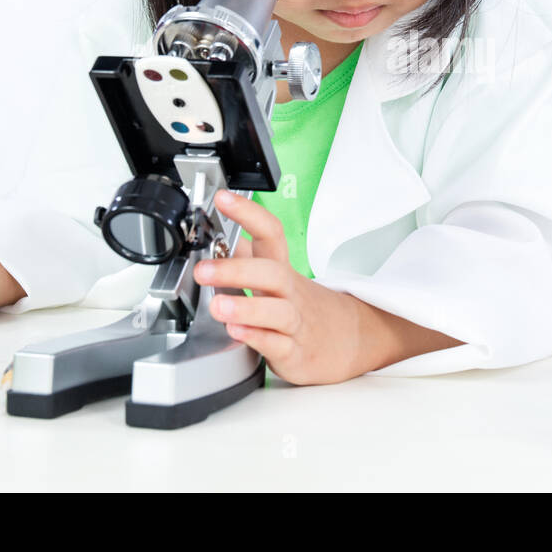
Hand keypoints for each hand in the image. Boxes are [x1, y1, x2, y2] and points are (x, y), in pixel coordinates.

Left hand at [193, 190, 367, 384]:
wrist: (348, 339)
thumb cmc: (301, 306)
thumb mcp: (276, 277)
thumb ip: (246, 258)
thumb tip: (217, 236)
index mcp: (281, 270)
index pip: (270, 233)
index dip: (248, 213)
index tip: (222, 199)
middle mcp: (289, 293)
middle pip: (271, 273)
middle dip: (235, 270)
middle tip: (202, 270)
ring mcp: (294, 322)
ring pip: (277, 311)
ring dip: (246, 307)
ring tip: (219, 307)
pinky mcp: (295, 352)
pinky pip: (278, 345)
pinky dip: (257, 339)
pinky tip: (236, 333)